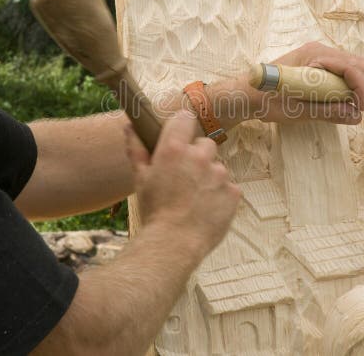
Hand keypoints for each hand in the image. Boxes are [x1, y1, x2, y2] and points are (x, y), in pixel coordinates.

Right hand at [124, 110, 240, 255]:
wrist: (173, 245)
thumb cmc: (153, 211)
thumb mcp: (140, 179)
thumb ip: (137, 149)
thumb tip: (129, 126)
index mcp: (174, 149)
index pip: (185, 119)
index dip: (182, 127)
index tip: (179, 138)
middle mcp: (199, 157)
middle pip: (205, 144)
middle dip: (197, 156)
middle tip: (185, 178)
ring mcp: (220, 174)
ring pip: (218, 168)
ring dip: (210, 178)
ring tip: (195, 199)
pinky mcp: (233, 192)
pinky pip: (229, 188)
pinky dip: (221, 196)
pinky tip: (207, 209)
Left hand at [223, 42, 363, 125]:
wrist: (247, 93)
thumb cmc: (267, 100)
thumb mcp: (297, 110)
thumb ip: (327, 111)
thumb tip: (356, 116)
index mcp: (313, 56)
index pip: (347, 67)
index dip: (360, 86)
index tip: (363, 106)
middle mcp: (319, 51)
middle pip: (355, 63)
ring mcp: (320, 56)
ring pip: (354, 65)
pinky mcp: (320, 65)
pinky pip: (346, 70)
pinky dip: (361, 79)